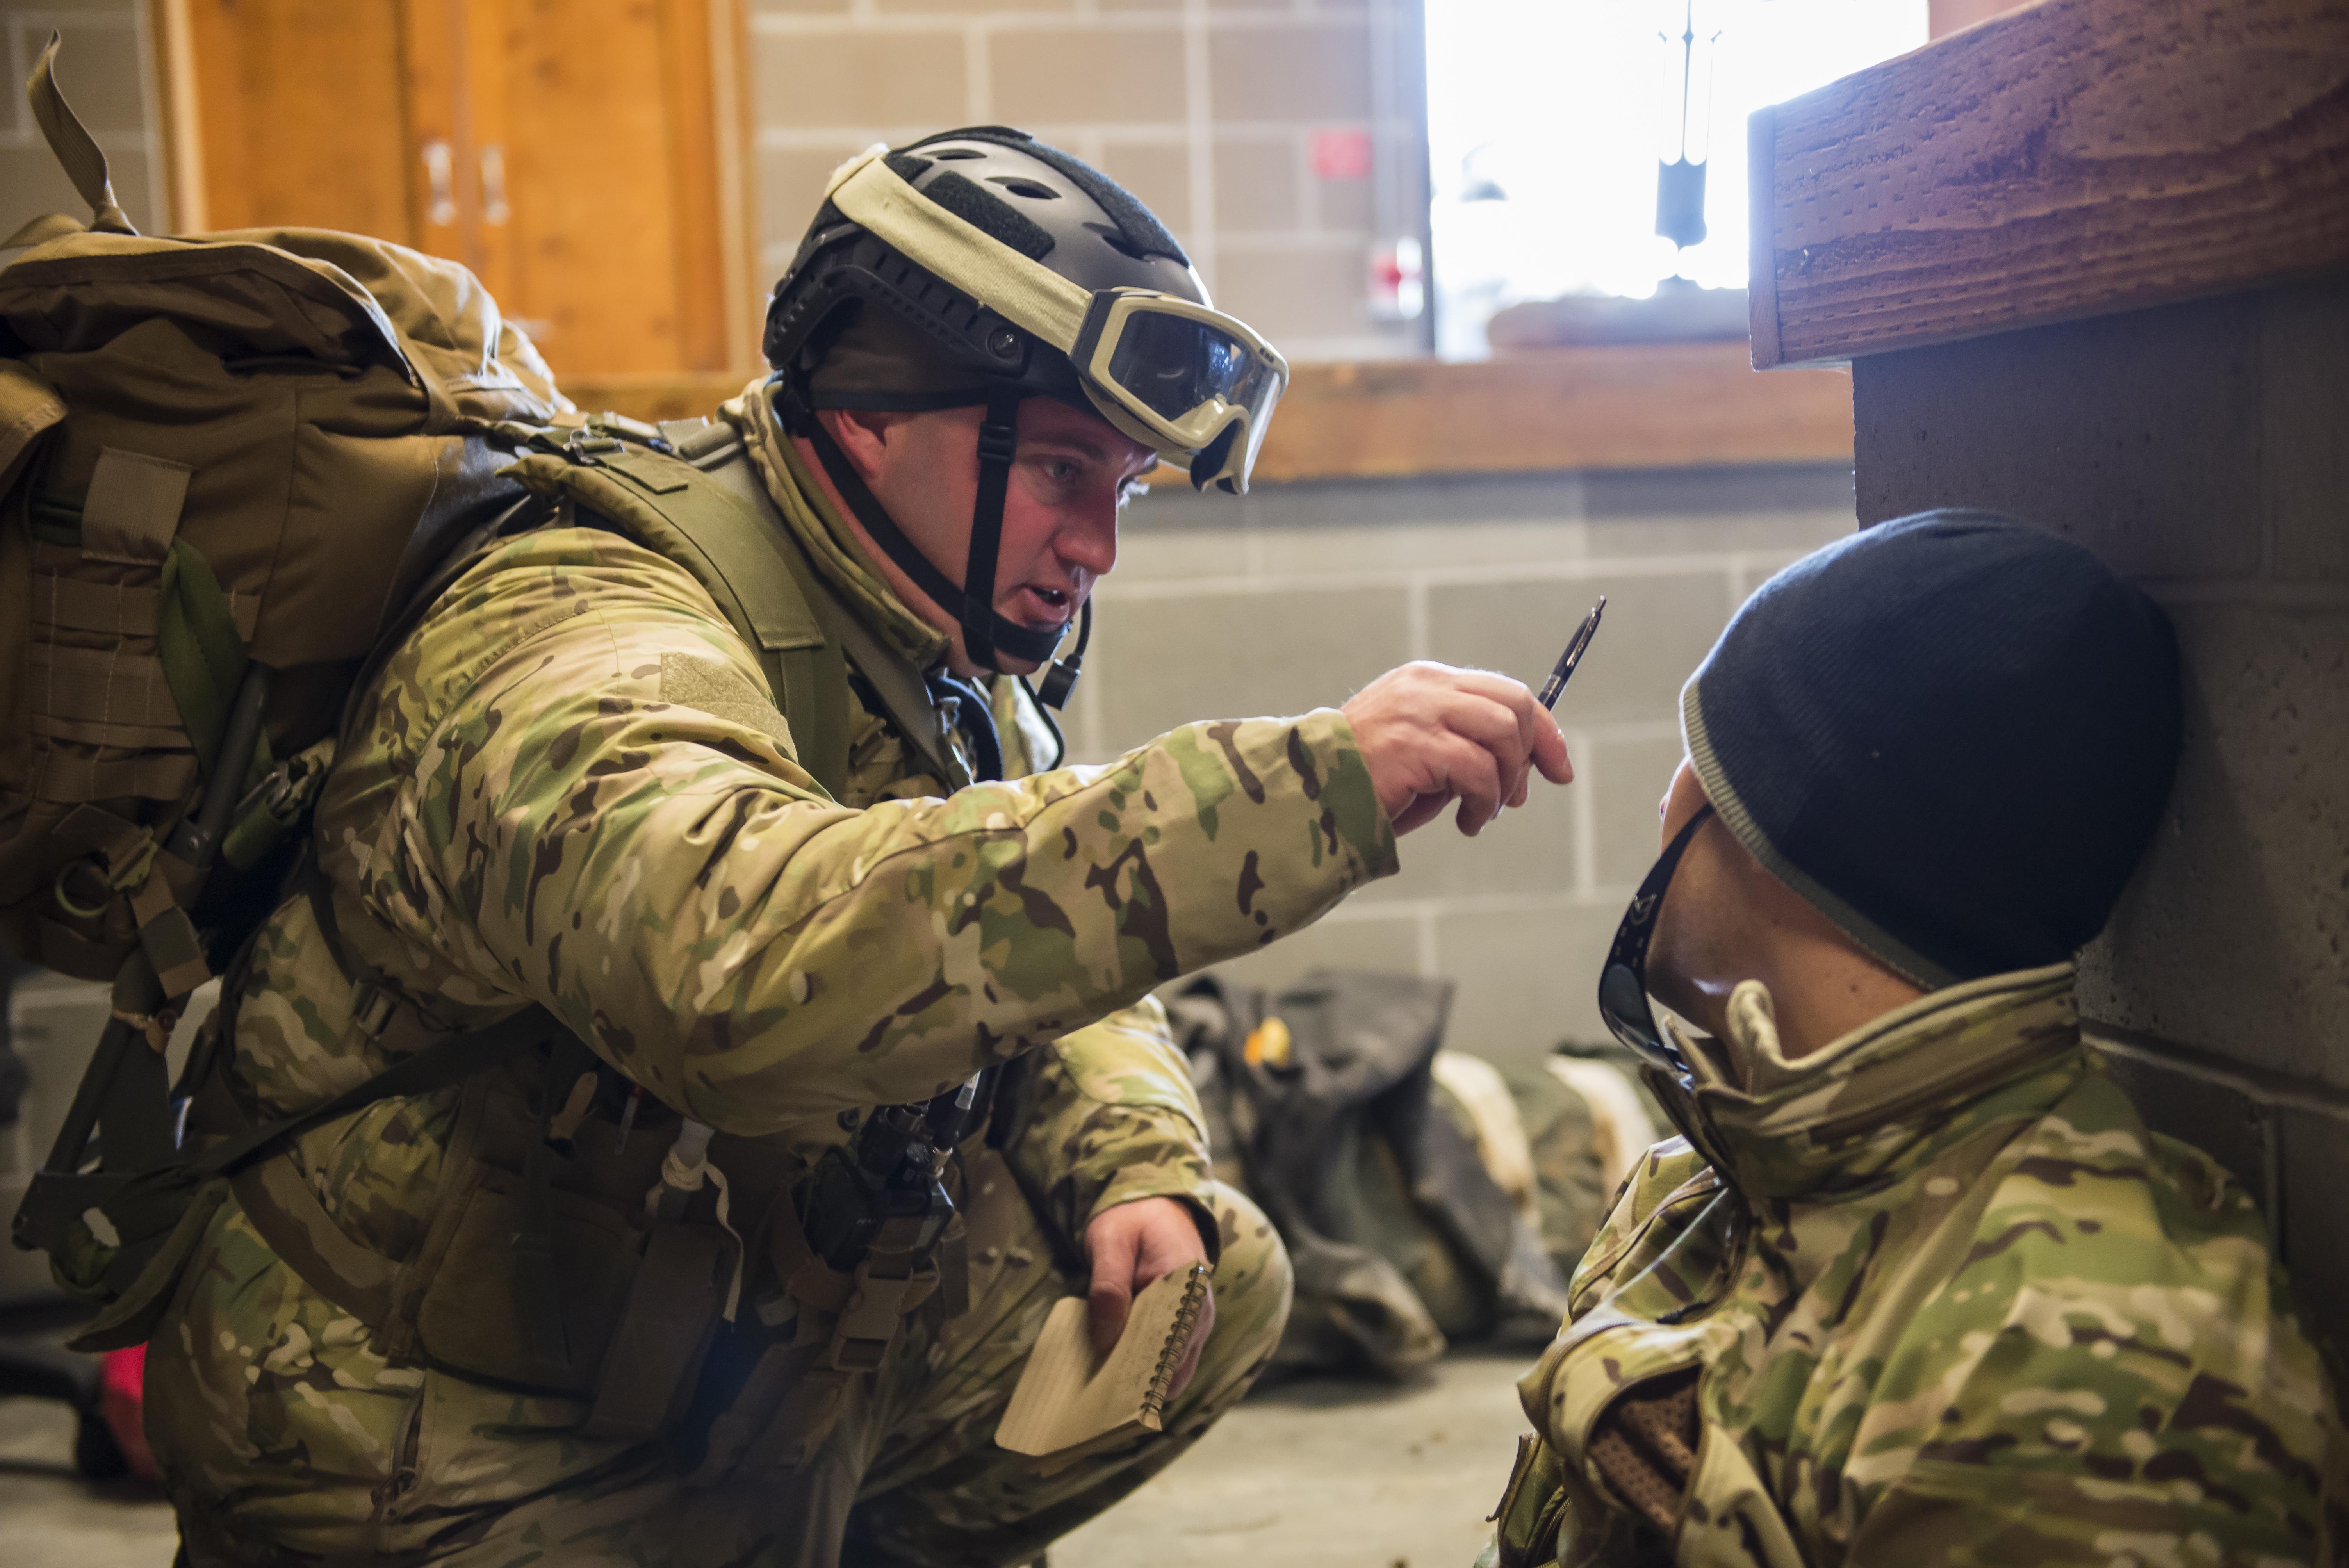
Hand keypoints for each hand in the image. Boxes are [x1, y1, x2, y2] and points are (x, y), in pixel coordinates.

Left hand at [1083, 1195, 1214, 1401]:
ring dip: (1142, 1379)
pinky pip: (1172, 1361)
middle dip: (1137, 1383)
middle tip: (1097, 1396)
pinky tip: (1116, 1372)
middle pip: (1172, 1366)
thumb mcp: (1109, 1244)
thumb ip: (1108, 1287)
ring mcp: (1197, 1323)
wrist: (1156, 1208)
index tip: (1107, 1388)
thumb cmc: (1131, 1222)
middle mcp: (1200, 1311)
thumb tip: (1104, 1339)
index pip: (1168, 1344)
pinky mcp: (1188, 1328)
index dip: (1139, 1371)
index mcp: (1187, 1285)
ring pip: (1174, 1370)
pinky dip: (1147, 1369)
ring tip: (1103, 1388)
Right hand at [1342, 662, 1573, 835]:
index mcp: (1427, 681)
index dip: (1543, 730)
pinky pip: (1478, 770)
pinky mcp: (1415, 743)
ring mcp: (1419, 711)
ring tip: (1482, 812)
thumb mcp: (1424, 752)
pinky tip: (1467, 822)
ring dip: (1505, 782)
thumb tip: (1524, 771)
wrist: (1309, 792)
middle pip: (1514, 704)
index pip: (1506, 691)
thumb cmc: (1366, 781)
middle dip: (1530, 754)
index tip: (1558, 768)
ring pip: (1502, 733)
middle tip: (1513, 799)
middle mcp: (1426, 686)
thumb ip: (1465, 746)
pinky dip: (1483, 802)